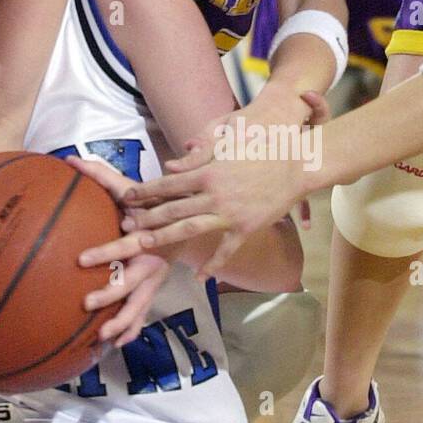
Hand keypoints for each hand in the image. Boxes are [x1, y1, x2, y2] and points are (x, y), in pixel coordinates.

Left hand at [68, 156, 171, 346]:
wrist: (188, 219)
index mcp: (147, 237)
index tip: (82, 260)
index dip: (106, 252)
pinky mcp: (152, 290)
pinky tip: (115, 345)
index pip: (125, 245)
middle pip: (133, 283)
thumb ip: (100, 175)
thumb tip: (69, 159)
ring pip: (140, 305)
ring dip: (124, 322)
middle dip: (111, 294)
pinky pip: (143, 313)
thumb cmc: (151, 202)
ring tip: (104, 337)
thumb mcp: (130, 187)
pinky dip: (131, 329)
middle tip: (87, 303)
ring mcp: (155, 280)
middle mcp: (154, 262)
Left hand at [115, 96, 317, 277]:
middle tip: (124, 225)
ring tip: (145, 245)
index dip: (145, 191)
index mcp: (208, 171)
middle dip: (146, 217)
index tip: (126, 197)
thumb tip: (170, 166)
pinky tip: (201, 278)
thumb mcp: (229, 144)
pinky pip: (225, 250)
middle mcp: (214, 194)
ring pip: (190, 228)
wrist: (297, 165)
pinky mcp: (246, 228)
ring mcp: (230, 214)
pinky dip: (213, 266)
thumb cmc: (263, 148)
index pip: (168, 183)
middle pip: (172, 208)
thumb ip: (198, 156)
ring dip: (165, 237)